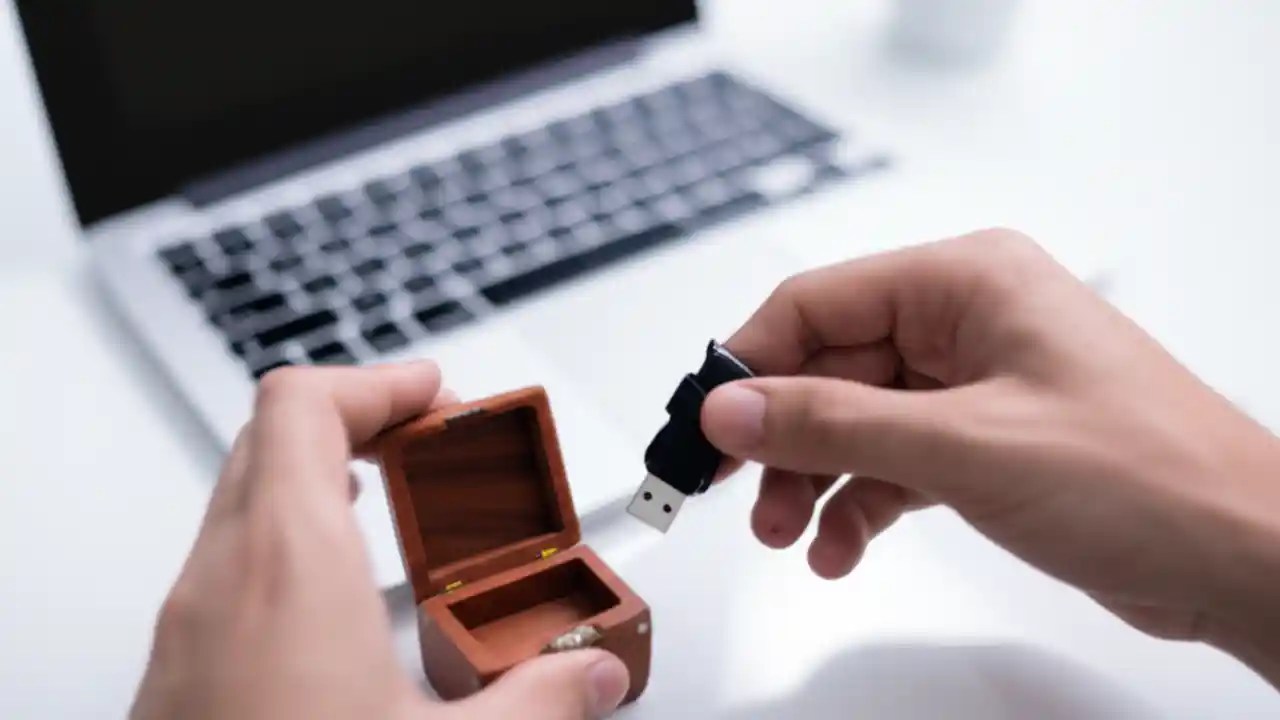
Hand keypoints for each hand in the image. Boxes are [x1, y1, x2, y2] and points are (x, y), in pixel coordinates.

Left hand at [129, 362, 629, 719]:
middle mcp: (217, 583)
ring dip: (319, 480)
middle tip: (429, 445)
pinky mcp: (176, 676)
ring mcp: (184, 630)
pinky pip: (226, 566)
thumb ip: (542, 700)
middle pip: (271, 437)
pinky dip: (288, 545)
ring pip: (243, 499)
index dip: (376, 381)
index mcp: (286, 568)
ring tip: (397, 512)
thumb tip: (593, 674)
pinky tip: (344, 606)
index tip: (433, 394)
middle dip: (358, 421)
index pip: (304, 405)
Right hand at [701, 229, 1279, 684]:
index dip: (750, 365)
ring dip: (815, 480)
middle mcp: (966, 321)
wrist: (1242, 556)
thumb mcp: (962, 445)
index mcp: (966, 282)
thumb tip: (730, 410)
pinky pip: (895, 462)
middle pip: (829, 367)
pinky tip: (841, 548)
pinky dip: (861, 503)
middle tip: (741, 497)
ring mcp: (976, 384)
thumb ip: (831, 424)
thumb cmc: (1145, 476)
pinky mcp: (985, 441)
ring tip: (791, 536)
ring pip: (855, 421)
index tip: (704, 427)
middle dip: (782, 440)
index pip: (817, 303)